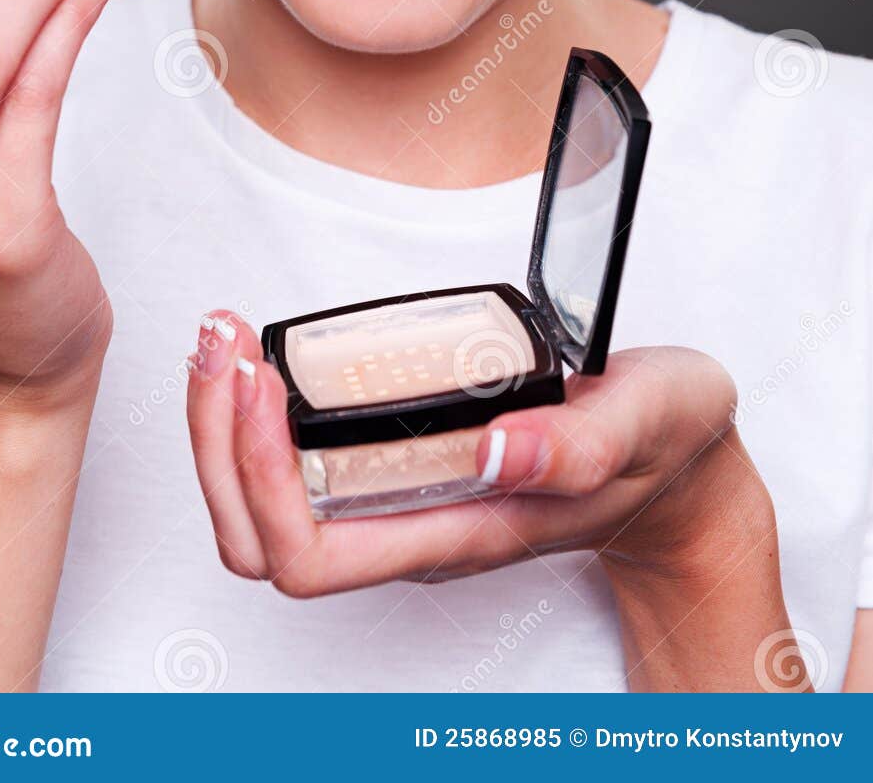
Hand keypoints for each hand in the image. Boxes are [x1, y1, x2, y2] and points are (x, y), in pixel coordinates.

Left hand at [187, 310, 756, 594]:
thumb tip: (499, 451)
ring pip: (266, 511)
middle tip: (222, 344)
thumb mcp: (647, 421)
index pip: (311, 556)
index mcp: (462, 531)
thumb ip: (579, 444)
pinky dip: (256, 416)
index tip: (262, 380)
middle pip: (263, 540)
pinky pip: (297, 469)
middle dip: (216, 444)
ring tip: (224, 341)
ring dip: (223, 429)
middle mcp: (417, 528)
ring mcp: (405, 503)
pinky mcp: (403, 467)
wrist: (680, 467)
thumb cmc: (662, 446)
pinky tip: (262, 357)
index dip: (260, 476)